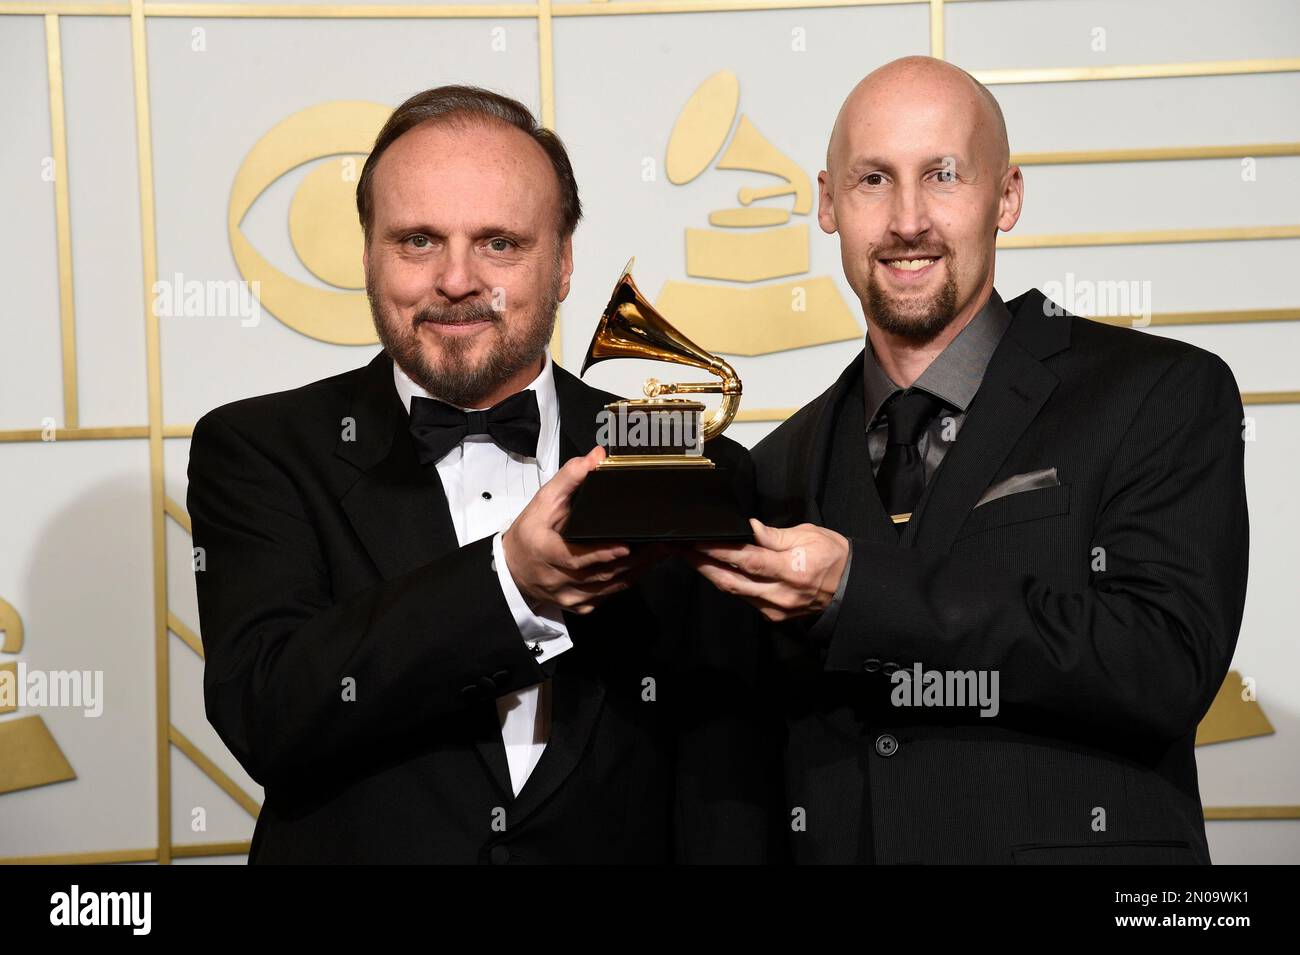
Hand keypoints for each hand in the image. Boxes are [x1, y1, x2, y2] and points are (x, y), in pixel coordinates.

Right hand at [502, 446, 662, 614]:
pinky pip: (609, 594)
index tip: (624, 546)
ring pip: (609, 586)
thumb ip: (570, 477)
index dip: (599, 554)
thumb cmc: (530, 533)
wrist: (514, 570)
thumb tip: (596, 457)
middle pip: (600, 573)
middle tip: (662, 543)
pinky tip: (645, 566)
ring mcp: (569, 596)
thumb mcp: (543, 501)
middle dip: (634, 559)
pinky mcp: (580, 606)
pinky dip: (628, 579)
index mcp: (544, 552)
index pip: (573, 557)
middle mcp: (556, 579)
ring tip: (661, 551)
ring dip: (638, 569)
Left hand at [688, 518, 849, 621]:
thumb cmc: (832, 556)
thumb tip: (747, 528)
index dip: (718, 551)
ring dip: (709, 574)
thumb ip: (773, 536)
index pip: (746, 559)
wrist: (851, 587)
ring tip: (689, 556)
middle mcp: (781, 594)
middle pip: (731, 580)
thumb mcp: (808, 535)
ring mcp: (776, 608)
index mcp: (792, 570)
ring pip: (733, 591)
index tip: (696, 540)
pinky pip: (744, 598)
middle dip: (701, 564)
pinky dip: (727, 583)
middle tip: (679, 548)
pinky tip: (714, 570)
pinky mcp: (773, 616)